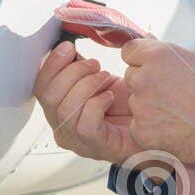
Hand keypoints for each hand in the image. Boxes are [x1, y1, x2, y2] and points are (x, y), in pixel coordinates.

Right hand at [33, 40, 142, 164]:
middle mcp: (64, 128)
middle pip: (49, 97)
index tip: (67, 47)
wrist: (154, 120)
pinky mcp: (96, 147)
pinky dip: (96, 105)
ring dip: (86, 86)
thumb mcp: (99, 77)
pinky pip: (84, 125)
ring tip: (105, 77)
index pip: (40, 88)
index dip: (51, 65)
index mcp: (59, 110)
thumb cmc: (128, 102)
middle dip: (71, 73)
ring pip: (65, 110)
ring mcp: (78, 142)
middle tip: (94, 64)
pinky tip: (109, 96)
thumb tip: (67, 46)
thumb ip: (80, 64)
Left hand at [120, 39, 194, 164]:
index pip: (129, 51)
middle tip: (173, 94)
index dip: (142, 59)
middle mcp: (143, 79)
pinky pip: (139, 126)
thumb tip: (149, 39)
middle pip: (131, 77)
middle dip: (146, 83)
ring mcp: (141, 107)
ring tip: (180, 113)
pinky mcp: (142, 132)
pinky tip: (175, 127)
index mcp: (157, 56)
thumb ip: (168, 50)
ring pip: (136, 103)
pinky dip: (152, 128)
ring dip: (150, 106)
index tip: (155, 68)